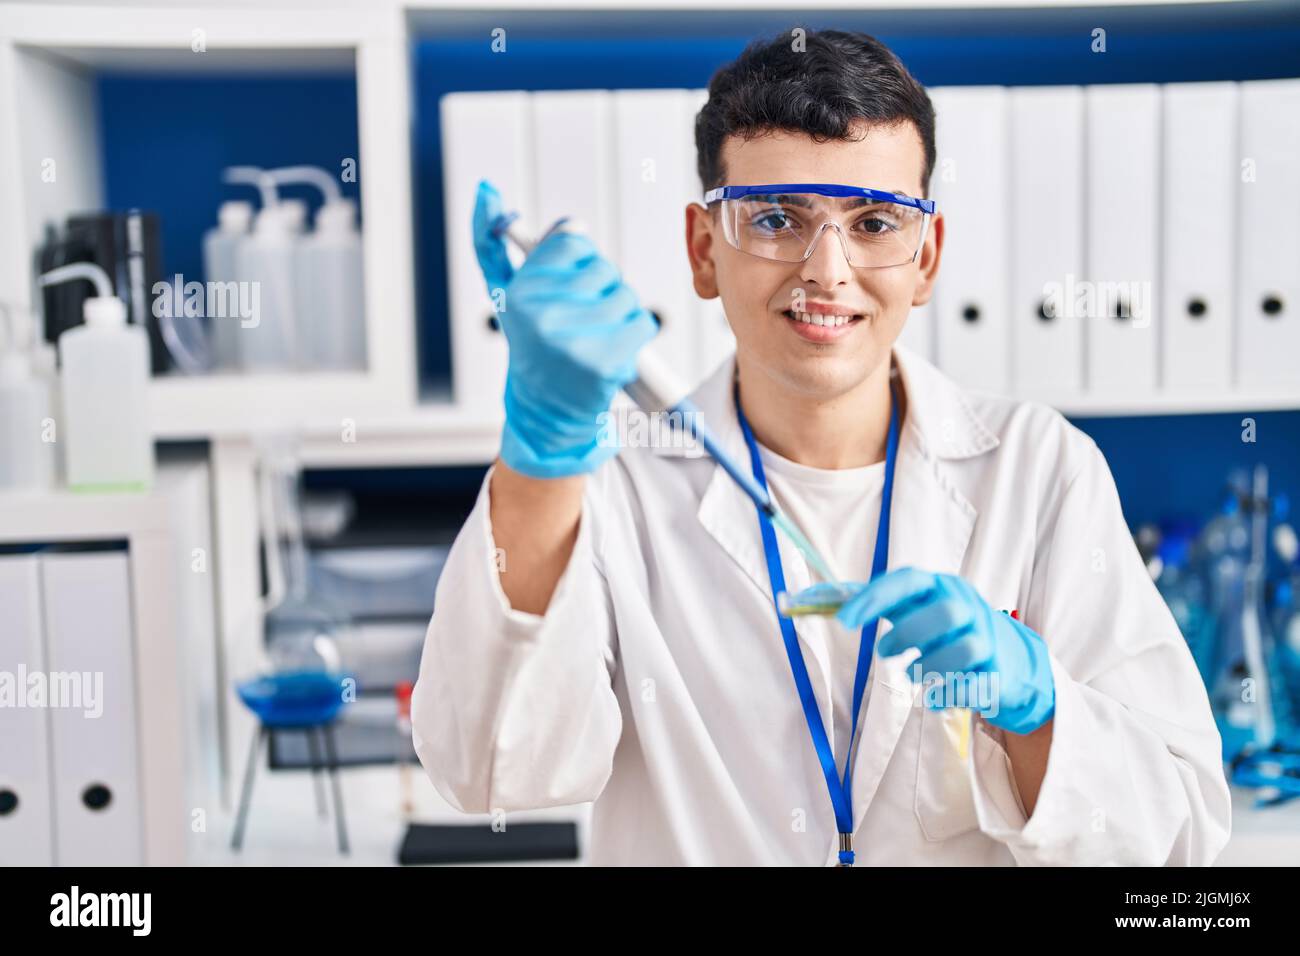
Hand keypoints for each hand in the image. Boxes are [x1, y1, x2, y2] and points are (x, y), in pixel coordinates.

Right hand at [473, 180, 657, 477]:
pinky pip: (643, 323)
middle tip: (579, 321)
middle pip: (604, 269)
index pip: (574, 241)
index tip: (566, 289)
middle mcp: (543, 314)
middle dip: (600, 291)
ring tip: (595, 338)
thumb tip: (486, 190)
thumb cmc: (529, 343)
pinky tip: (611, 352)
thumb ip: (490, 240)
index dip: (578, 263)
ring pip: (626, 295)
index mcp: (520, 291)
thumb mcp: (503, 291)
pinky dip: (635, 336)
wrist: (544, 411)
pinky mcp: (606, 364)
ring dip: (619, 314)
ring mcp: (575, 341)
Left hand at [833, 568, 1054, 733]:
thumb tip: (824, 600)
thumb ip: (879, 604)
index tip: (844, 621)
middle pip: (944, 612)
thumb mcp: (917, 610)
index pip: (909, 580)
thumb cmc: (946, 631)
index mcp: (941, 587)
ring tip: (910, 674)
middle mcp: (968, 607)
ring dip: (928, 666)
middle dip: (907, 634)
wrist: (1006, 659)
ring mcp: (987, 639)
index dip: (875, 598)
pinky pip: (972, 686)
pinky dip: (946, 696)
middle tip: (883, 652)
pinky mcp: (996, 672)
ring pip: (962, 649)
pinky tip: (933, 699)